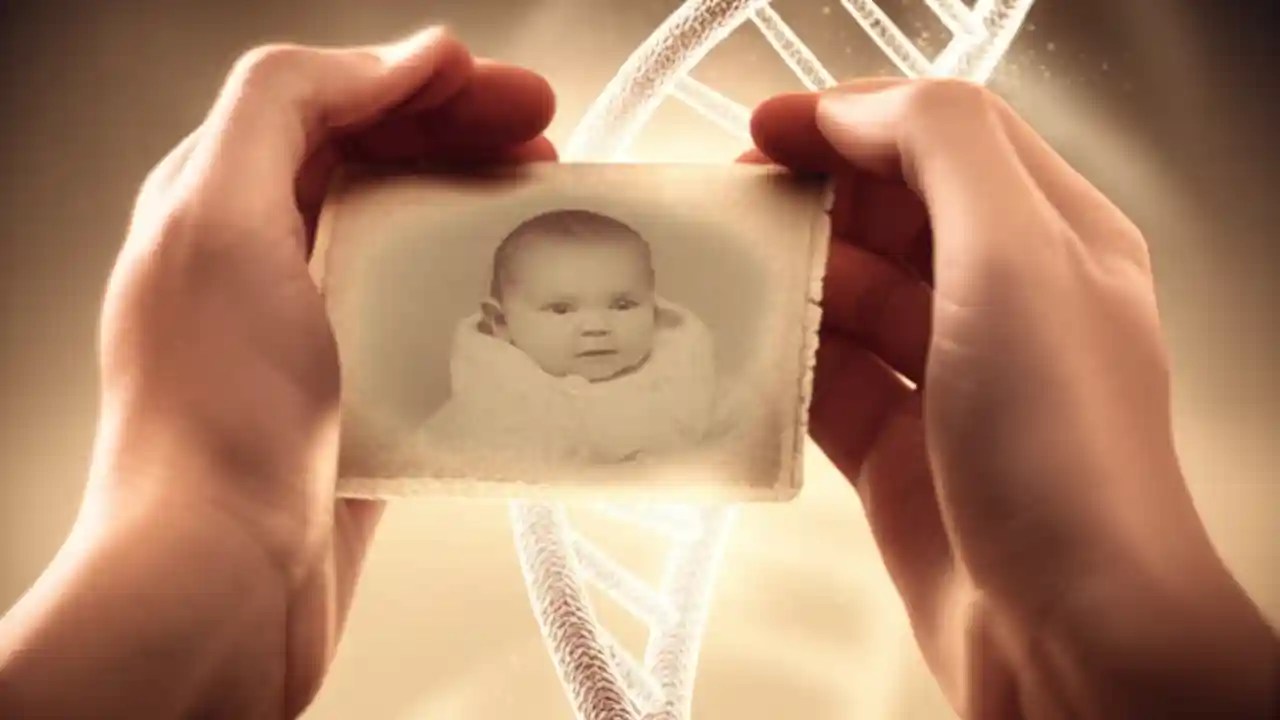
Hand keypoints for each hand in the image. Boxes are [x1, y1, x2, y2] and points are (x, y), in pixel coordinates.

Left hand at [0, 27, 554, 717]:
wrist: (220, 583)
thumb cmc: (211, 422)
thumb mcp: (220, 222)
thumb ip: (283, 107)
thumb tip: (393, 55)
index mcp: (220, 206)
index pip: (331, 106)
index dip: (421, 85)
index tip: (505, 93)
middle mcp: (264, 264)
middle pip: (379, 166)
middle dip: (464, 138)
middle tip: (544, 140)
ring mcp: (317, 334)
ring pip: (413, 242)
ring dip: (483, 214)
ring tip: (547, 212)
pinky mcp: (363, 399)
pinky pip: (431, 326)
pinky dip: (482, 300)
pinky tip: (524, 306)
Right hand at [748, 79, 1278, 717]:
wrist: (1065, 630)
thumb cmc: (1065, 455)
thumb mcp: (1016, 259)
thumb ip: (943, 150)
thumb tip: (855, 110)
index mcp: (1052, 239)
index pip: (945, 137)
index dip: (854, 119)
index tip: (770, 128)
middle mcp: (1003, 302)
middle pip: (889, 213)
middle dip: (811, 196)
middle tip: (736, 200)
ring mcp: (948, 378)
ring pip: (848, 298)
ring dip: (787, 279)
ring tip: (726, 275)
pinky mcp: (897, 449)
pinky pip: (823, 381)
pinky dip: (779, 362)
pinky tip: (743, 355)